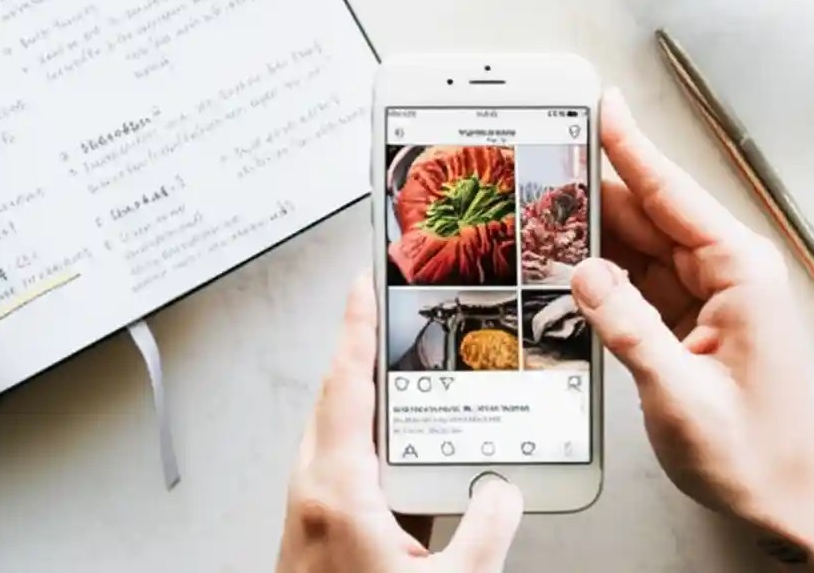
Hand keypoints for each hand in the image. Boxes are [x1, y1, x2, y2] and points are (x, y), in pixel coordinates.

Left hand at [278, 277, 523, 572]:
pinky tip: (400, 449)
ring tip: (401, 369)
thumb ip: (487, 530)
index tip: (365, 283)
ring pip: (334, 428)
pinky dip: (367, 436)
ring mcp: (310, 510)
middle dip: (361, 349)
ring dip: (363, 392)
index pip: (348, 385)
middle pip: (335, 397)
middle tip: (387, 312)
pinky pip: (340, 461)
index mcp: (338, 491)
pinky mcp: (316, 529)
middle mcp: (314, 491)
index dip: (358, 328)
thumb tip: (504, 492)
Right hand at [571, 91, 813, 570]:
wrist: (786, 498)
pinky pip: (639, 279)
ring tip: (539, 215)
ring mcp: (709, 294)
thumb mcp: (684, 396)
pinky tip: (569, 265)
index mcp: (740, 273)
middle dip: (595, 191)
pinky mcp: (692, 318)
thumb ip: (631, 331)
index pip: (673, 194)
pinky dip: (604, 272)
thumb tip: (585, 275)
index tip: (602, 105)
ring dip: (594, 234)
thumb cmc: (757, 454)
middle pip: (649, 213)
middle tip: (539, 168)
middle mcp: (727, 273)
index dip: (631, 147)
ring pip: (640, 245)